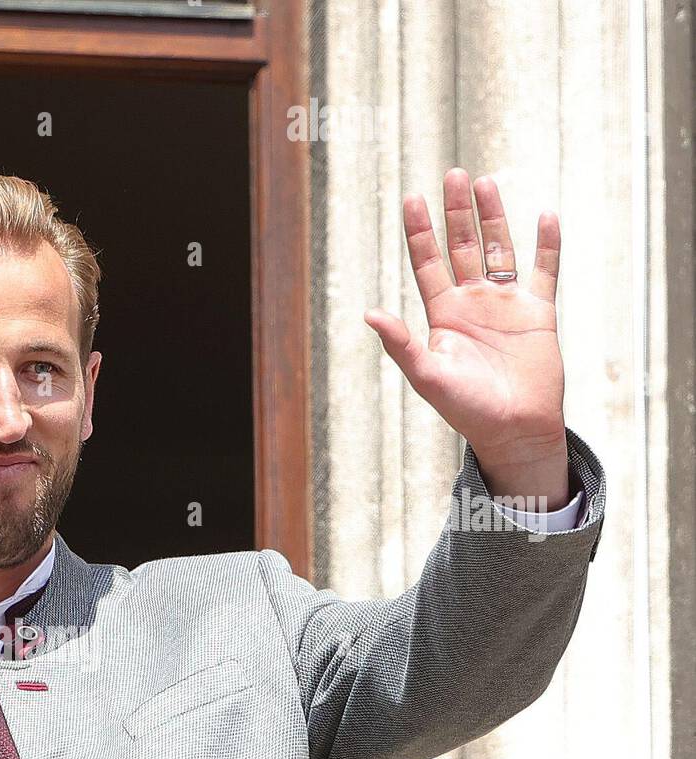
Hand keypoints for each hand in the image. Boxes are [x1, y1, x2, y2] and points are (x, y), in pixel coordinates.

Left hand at [365, 168, 567, 502]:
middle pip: (463, 247)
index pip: (428, 264)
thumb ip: (401, 344)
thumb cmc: (466, 409)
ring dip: (493, 217)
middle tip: (453, 174)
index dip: (420, 233)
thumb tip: (369, 314)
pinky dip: (546, 244)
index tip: (413, 199)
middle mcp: (473, 303)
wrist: (512, 429)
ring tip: (484, 182)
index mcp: (443, 316)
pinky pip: (545, 270)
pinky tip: (544, 215)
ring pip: (499, 249)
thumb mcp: (428, 375)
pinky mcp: (539, 312)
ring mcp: (506, 304)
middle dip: (456, 213)